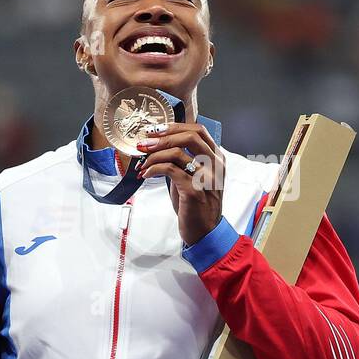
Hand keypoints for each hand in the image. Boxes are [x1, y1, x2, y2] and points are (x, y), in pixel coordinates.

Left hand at [136, 121, 224, 245]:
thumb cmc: (196, 205)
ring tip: (142, 162)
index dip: (175, 127)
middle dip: (162, 137)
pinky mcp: (194, 190)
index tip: (155, 131)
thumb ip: (184, 161)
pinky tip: (146, 174)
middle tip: (144, 143)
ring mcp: (206, 177)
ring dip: (154, 155)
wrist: (205, 231)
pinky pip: (170, 170)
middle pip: (190, 136)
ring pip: (178, 152)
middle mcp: (215, 164)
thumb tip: (159, 146)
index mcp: (216, 158)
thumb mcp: (193, 177)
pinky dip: (154, 169)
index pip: (198, 130)